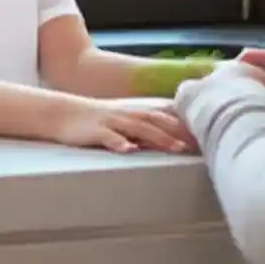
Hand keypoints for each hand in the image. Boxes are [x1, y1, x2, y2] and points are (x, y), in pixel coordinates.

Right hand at [52, 97, 197, 154]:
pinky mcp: (94, 131)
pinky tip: (129, 150)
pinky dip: (120, 143)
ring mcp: (110, 122)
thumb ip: (141, 128)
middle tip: (198, 143)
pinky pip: (108, 136)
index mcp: (132, 113)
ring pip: (137, 128)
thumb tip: (165, 138)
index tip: (203, 133)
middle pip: (155, 121)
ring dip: (158, 137)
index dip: (183, 124)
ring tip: (175, 147)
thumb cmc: (94, 121)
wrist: (61, 113)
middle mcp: (125, 115)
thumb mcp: (119, 121)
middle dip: (177, 131)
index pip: (162, 116)